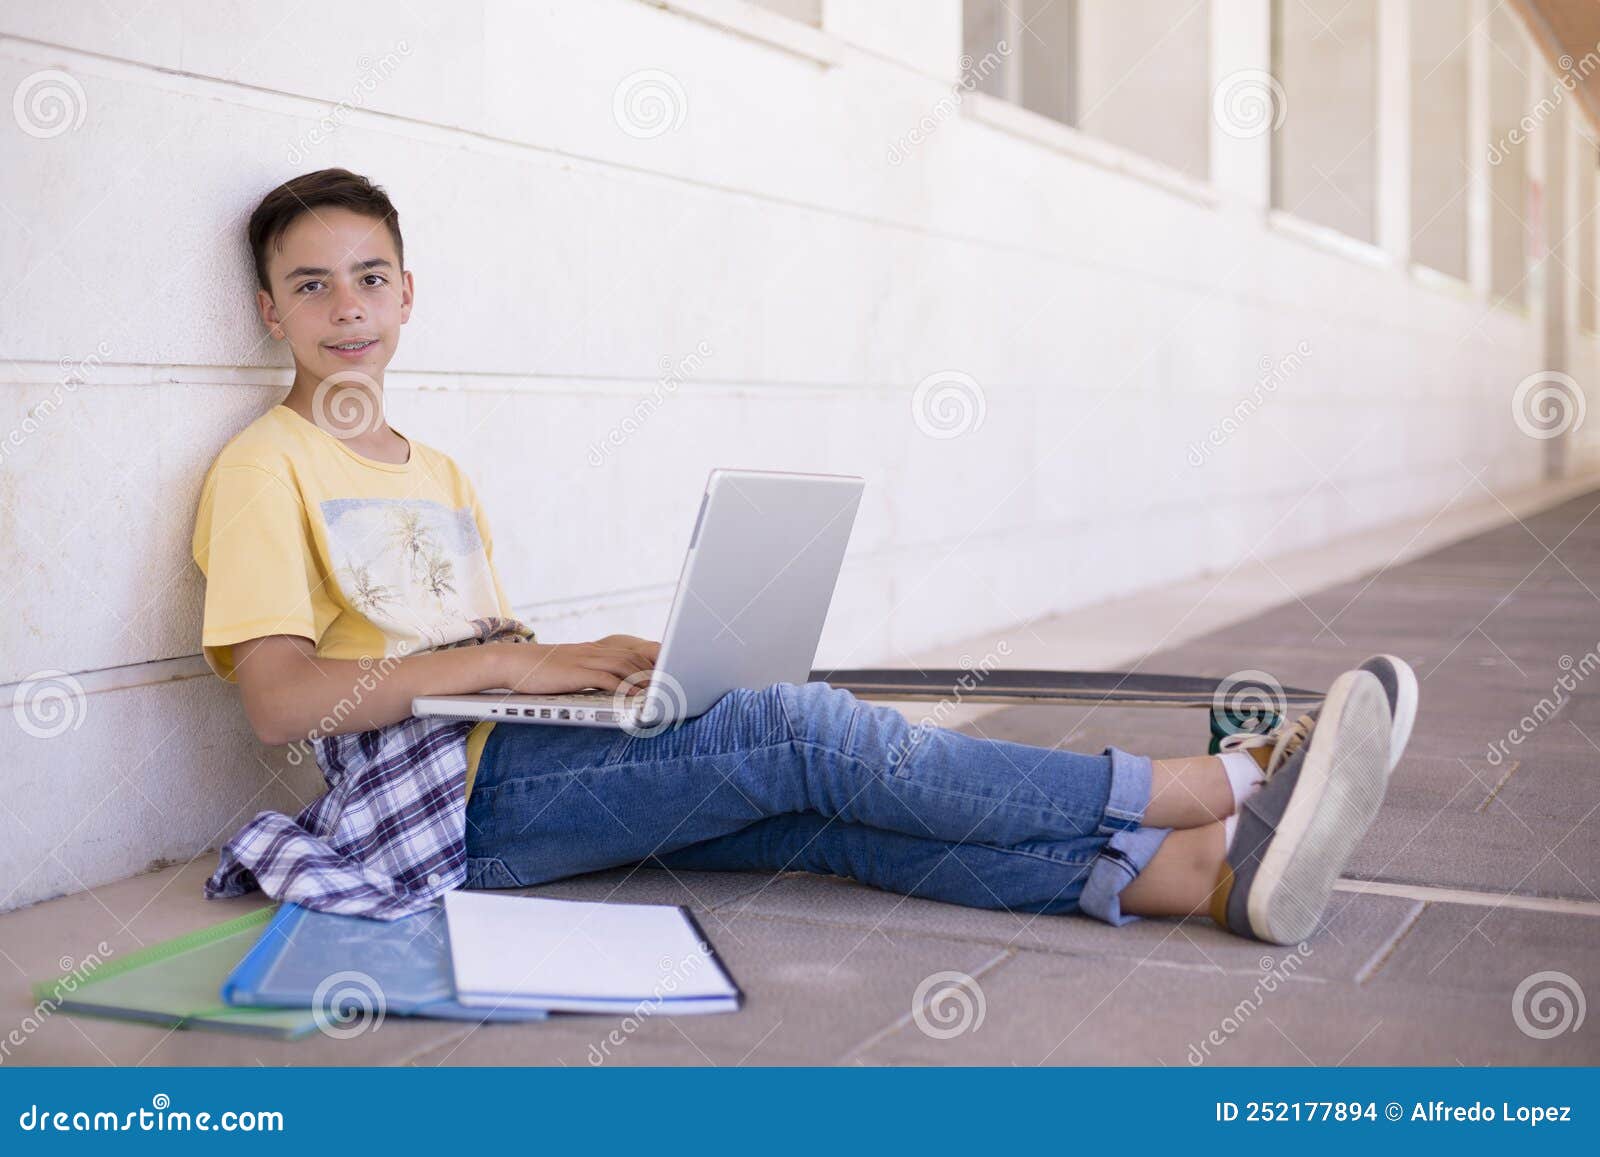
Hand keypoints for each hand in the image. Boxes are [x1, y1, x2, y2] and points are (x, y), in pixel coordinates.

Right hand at [491, 638, 657, 697]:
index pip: (630, 650)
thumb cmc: (538, 671)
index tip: (668, 669)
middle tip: (674, 684)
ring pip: (625, 667)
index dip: (651, 658)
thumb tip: (608, 685)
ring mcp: (585, 660)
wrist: (511, 663)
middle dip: (656, 670)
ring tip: (662, 693)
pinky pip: (607, 680)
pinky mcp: (576, 673)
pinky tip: (635, 699)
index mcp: (593, 650)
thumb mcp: (569, 668)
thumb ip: (589, 673)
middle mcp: (593, 651)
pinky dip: (624, 689)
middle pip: (634, 656)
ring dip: (645, 680)